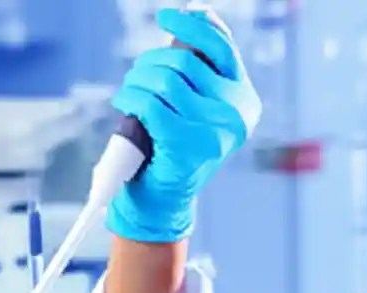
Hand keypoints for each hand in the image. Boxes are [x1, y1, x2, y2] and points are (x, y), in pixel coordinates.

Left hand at [106, 7, 262, 242]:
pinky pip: (151, 105)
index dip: (192, 27)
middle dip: (151, 63)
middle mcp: (236, 112)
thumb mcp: (192, 109)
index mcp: (242, 98)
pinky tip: (124, 102)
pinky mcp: (188, 143)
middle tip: (136, 74)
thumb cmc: (171, 149)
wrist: (162, 200)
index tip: (168, 16)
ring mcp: (215, 129)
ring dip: (137, 81)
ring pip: (166, 81)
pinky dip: (131, 99)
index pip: (221, 48)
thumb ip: (198, 75)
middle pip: (185, 62)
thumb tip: (189, 26)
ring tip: (128, 91)